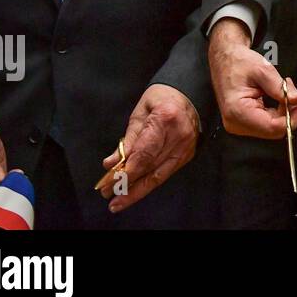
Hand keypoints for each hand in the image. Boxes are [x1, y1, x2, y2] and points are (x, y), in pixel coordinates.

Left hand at [101, 84, 198, 212]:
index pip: (143, 154)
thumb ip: (127, 139)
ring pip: (159, 176)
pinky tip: (135, 191)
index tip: (109, 184)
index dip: (126, 172)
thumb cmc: (161, 98)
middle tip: (108, 195)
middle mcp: (179, 136)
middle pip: (150, 167)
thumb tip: (112, 164)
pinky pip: (166, 173)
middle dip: (127, 184)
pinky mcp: (188, 154)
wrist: (188, 94)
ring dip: (137, 191)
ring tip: (119, 202)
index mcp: (165, 119)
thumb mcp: (140, 113)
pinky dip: (149, 183)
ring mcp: (186, 147)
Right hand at [209, 17, 296, 138]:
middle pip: (273, 130)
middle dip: (287, 112)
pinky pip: (266, 122)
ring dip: (282, 110)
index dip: (291, 118)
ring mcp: (238, 125)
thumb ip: (280, 88)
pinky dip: (276, 110)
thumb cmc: (239, 62)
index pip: (272, 128)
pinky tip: (276, 95)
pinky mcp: (242, 122)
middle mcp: (236, 124)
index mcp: (238, 112)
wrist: (225, 59)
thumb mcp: (263, 70)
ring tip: (283, 88)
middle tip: (291, 90)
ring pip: (272, 127)